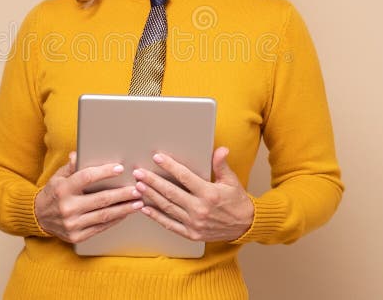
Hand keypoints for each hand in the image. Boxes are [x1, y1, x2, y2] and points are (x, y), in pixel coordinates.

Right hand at [34, 152, 143, 243]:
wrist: (39, 217)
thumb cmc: (54, 192)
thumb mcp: (58, 176)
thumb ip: (71, 166)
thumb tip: (78, 153)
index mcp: (62, 189)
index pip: (86, 178)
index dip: (104, 172)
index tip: (120, 168)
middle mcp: (67, 207)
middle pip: (101, 199)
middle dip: (122, 194)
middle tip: (137, 189)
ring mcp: (72, 223)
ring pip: (104, 215)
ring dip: (124, 209)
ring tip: (138, 203)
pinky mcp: (77, 236)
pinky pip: (101, 227)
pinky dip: (115, 220)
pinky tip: (125, 213)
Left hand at [132, 147, 253, 241]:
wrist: (245, 226)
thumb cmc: (237, 201)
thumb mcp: (231, 181)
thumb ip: (221, 165)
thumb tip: (221, 149)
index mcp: (209, 193)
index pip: (185, 177)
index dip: (170, 166)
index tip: (157, 158)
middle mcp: (200, 209)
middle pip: (171, 192)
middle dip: (152, 181)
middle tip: (138, 172)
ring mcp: (194, 223)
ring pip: (167, 207)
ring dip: (151, 196)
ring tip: (137, 186)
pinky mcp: (190, 233)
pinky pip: (169, 224)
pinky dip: (155, 216)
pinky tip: (144, 208)